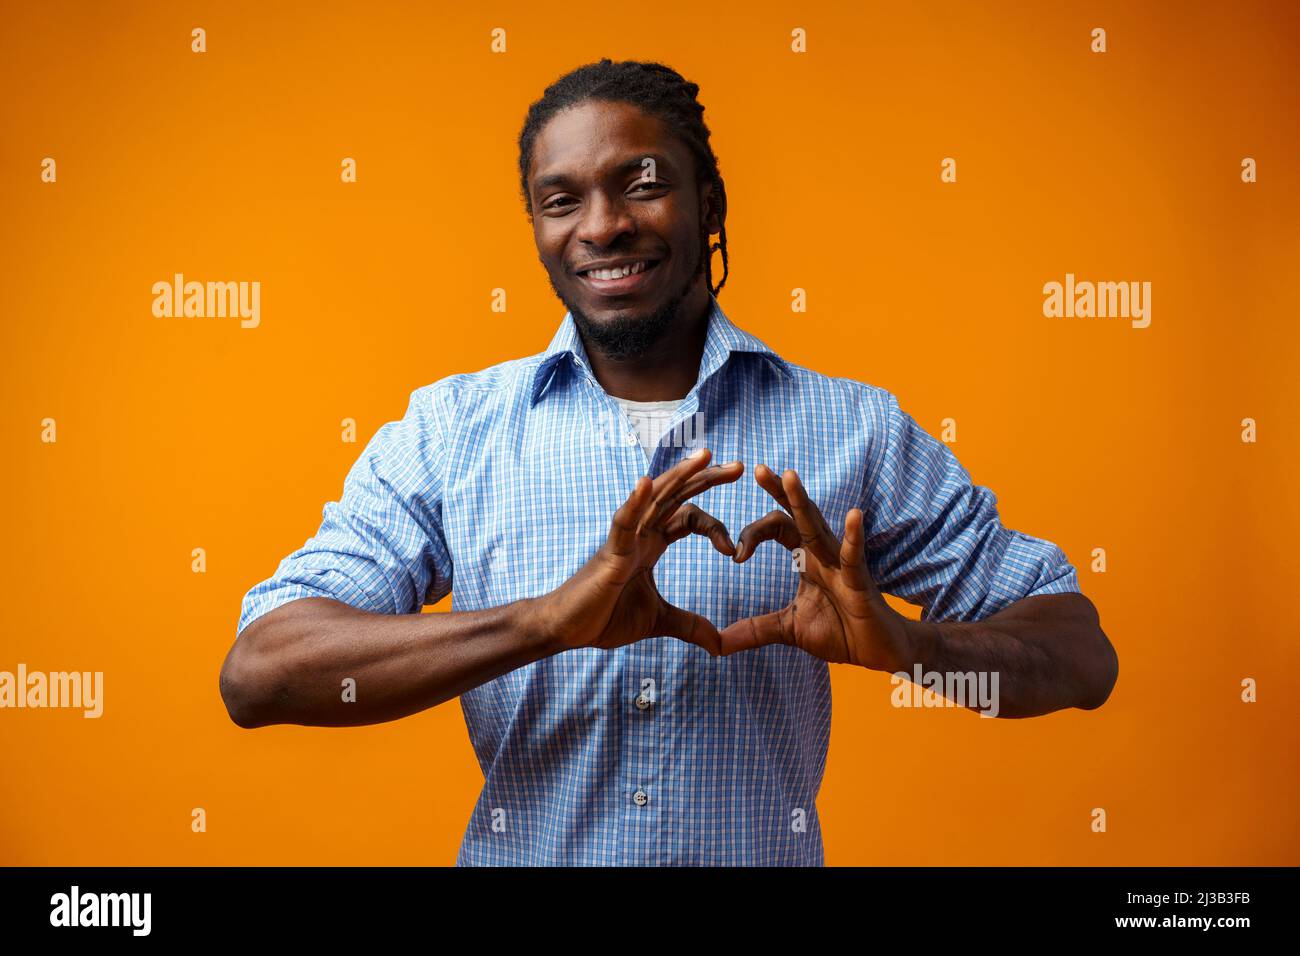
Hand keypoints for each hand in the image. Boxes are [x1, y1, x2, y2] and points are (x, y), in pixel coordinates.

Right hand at [538, 448, 742, 655]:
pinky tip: (647, 482)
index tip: (737, 551)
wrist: (567, 630)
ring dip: (681, 475)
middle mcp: (641, 533)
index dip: (716, 526)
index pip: (689, 518)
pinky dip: (635, 501)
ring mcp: (625, 539)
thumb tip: (719, 646)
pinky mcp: (610, 552)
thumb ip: (689, 626)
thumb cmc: (604, 617)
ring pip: (656, 498)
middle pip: (678, 496)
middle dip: (708, 479)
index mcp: (652, 543)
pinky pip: (623, 522)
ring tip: (706, 456)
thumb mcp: (658, 621)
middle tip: (741, 467)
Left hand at [718, 464, 912, 670]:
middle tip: (758, 468)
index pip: (777, 527)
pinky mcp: (860, 582)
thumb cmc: (840, 632)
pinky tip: (854, 515)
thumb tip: (716, 645)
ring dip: (802, 502)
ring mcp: (842, 565)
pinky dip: (853, 536)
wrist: (879, 652)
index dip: (753, 535)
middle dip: (779, 491)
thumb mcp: (789, 630)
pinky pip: (854, 556)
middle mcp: (822, 554)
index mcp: (805, 559)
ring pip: (819, 527)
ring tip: (789, 475)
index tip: (735, 555)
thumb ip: (754, 630)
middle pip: (797, 515)